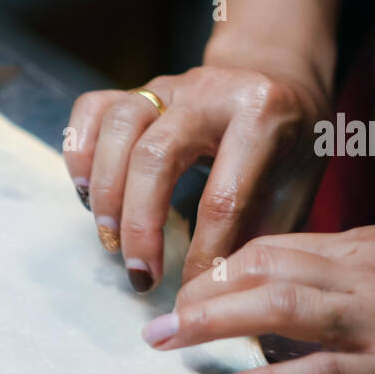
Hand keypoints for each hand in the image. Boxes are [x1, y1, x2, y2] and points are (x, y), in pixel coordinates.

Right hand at [63, 61, 327, 293]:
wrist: (279, 79)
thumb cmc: (289, 147)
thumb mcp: (295, 189)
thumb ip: (257, 235)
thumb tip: (215, 294)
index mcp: (263, 114)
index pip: (223, 196)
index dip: (203, 254)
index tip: (192, 294)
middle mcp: (211, 90)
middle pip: (156, 155)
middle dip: (140, 224)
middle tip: (139, 275)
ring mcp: (168, 85)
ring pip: (118, 126)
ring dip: (106, 193)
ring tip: (109, 241)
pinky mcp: (136, 89)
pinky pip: (91, 109)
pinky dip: (78, 153)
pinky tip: (86, 196)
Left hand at [140, 226, 374, 373]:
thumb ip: (350, 279)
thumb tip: (286, 298)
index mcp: (367, 247)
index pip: (271, 245)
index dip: (217, 268)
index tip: (183, 292)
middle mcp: (367, 273)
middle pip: (261, 266)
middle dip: (198, 291)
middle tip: (155, 320)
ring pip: (277, 306)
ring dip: (211, 323)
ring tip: (163, 344)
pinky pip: (317, 372)